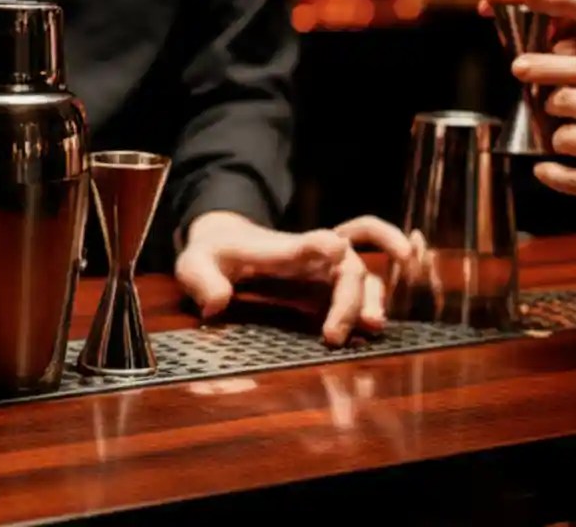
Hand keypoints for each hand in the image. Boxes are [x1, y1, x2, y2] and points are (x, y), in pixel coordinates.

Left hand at [175, 211, 412, 344]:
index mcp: (277, 248)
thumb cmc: (213, 253)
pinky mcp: (328, 285)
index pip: (300, 244)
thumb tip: (217, 303)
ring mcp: (323, 269)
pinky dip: (378, 297)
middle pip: (344, 268)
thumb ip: (203, 281)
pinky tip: (380, 324)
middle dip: (347, 299)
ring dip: (371, 298)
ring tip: (373, 327)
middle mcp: (310, 255)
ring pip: (361, 276)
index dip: (317, 245)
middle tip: (332, 336)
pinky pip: (364, 284)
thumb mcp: (196, 263)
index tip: (334, 247)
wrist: (226, 240)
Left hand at [513, 53, 575, 231]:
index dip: (547, 66)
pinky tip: (546, 172)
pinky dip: (554, 175)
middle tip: (551, 108)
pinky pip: (575, 179)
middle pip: (568, 100)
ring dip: (559, 140)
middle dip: (553, 105)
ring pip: (567, 137)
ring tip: (565, 142)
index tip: (520, 65)